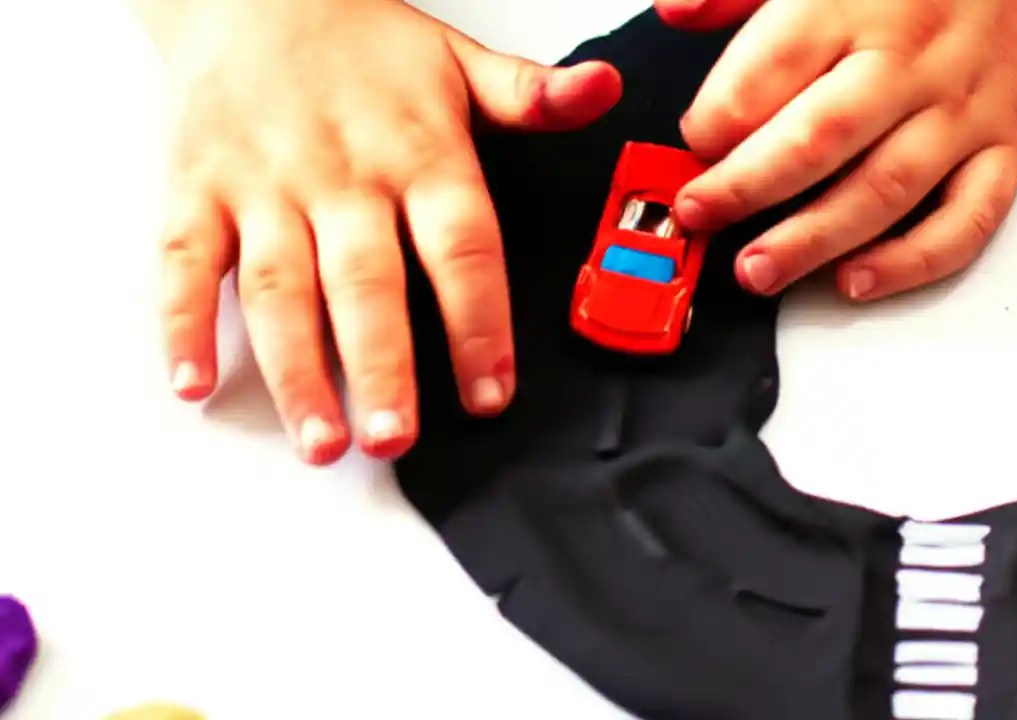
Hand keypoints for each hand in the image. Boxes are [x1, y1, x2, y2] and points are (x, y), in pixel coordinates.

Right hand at [138, 0, 620, 463]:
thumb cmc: (362, 44)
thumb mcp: (457, 61)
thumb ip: (532, 93)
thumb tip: (605, 89)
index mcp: (417, 150)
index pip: (461, 246)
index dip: (478, 324)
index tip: (489, 394)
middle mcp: (341, 174)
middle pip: (365, 282)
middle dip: (380, 368)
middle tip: (393, 439)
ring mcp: (263, 184)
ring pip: (278, 287)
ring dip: (295, 370)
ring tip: (320, 441)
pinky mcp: (197, 188)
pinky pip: (183, 260)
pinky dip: (181, 323)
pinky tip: (194, 382)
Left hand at [656, 0, 1016, 300]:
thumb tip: (675, 12)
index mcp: (853, 0)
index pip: (767, 71)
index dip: (713, 120)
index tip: (687, 147)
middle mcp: (910, 60)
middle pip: (817, 139)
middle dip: (745, 189)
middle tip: (698, 216)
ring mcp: (962, 109)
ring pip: (882, 189)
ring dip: (812, 241)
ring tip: (757, 270)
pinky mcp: (1009, 145)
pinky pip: (966, 219)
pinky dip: (911, 262)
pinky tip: (856, 281)